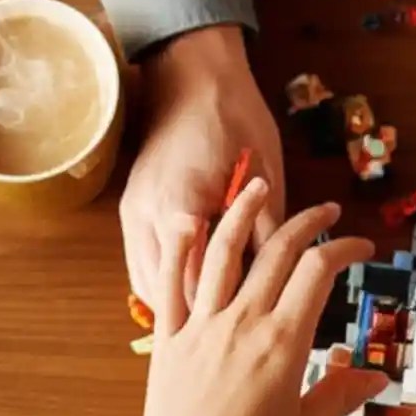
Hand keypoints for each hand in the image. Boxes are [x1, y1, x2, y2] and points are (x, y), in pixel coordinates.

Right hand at [120, 26, 285, 305]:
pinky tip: (193, 299)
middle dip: (202, 319)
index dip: (227, 310)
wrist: (193, 75)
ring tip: (216, 326)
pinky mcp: (130, 211)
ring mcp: (134, 214)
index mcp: (184, 206)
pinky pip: (140, 267)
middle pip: (170, 293)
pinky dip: (165, 289)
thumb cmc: (237, 118)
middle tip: (238, 340)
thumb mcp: (266, 171)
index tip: (257, 328)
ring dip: (180, 308)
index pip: (203, 283)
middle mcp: (150, 216)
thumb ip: (270, 227)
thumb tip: (285, 275)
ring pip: (150, 285)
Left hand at [129, 179, 385, 415]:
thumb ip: (342, 393)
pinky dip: (180, 248)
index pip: (319, 272)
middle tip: (327, 212)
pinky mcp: (169, 339)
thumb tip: (376, 375)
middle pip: (278, 251)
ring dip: (243, 213)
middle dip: (308, 222)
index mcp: (285, 343)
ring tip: (258, 188)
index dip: (345, 249)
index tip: (362, 247)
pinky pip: (172, 283)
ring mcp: (202, 327)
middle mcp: (243, 323)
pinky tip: (187, 222)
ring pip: (223, 253)